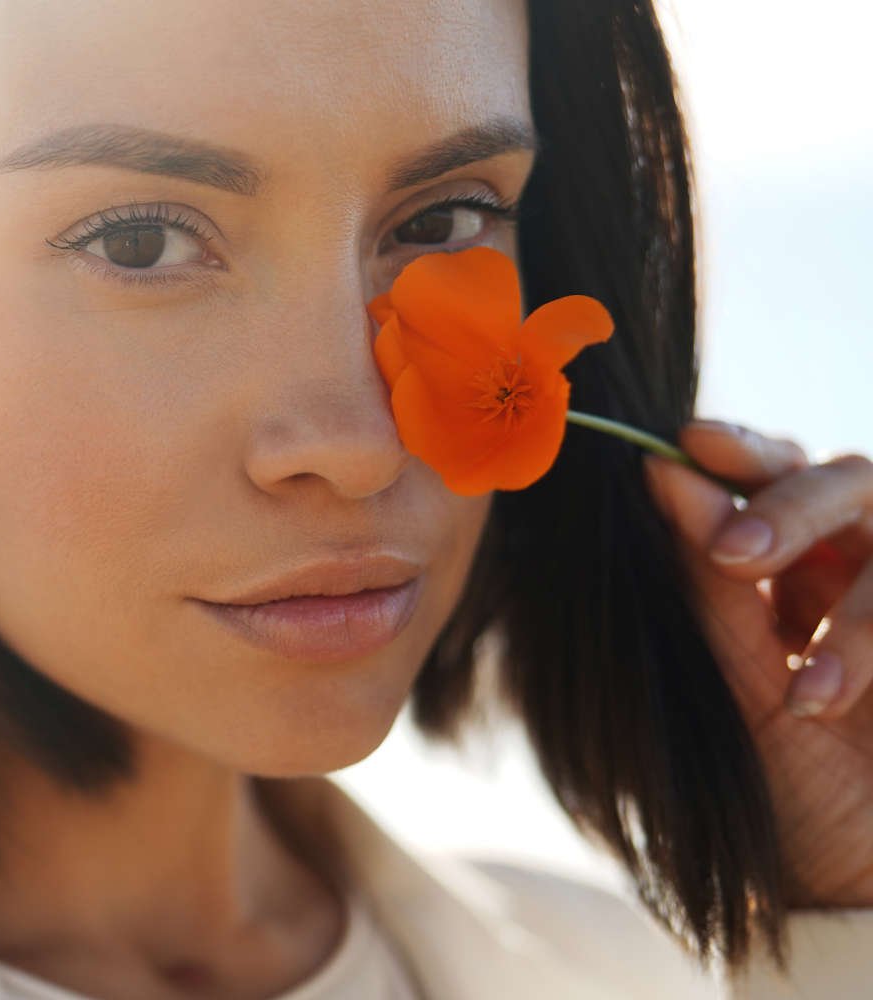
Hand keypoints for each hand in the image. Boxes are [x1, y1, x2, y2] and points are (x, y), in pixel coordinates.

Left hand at [642, 419, 872, 908]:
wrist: (858, 880)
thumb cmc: (788, 783)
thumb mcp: (740, 687)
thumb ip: (710, 588)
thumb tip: (659, 473)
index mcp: (792, 562)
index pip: (771, 469)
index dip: (743, 446)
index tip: (693, 443)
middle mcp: (858, 563)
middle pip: (845, 480)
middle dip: (791, 509)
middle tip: (737, 555)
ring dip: (856, 620)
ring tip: (813, 697)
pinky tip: (842, 700)